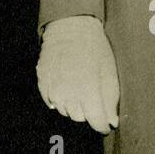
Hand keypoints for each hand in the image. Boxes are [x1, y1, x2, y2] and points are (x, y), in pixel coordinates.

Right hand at [37, 15, 118, 133]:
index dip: (103, 125)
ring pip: (65, 110)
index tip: (106, 124)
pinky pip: (51, 101)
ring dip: (73, 105)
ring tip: (79, 88)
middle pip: (80, 118)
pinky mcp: (43, 84)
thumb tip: (112, 122)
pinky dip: (59, 98)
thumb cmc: (95, 50)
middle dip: (88, 112)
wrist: (71, 28)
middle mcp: (68, 95)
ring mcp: (53, 90)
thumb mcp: (110, 73)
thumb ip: (111, 101)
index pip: (96, 122)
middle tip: (93, 97)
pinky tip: (66, 86)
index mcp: (88, 93)